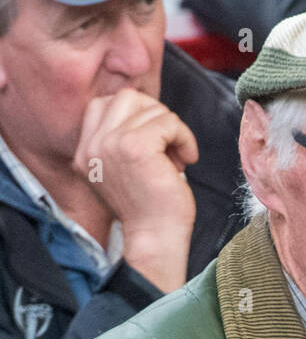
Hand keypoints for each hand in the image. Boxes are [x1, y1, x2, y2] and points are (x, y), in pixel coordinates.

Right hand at [73, 87, 197, 292]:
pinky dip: (184, 137)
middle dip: (155, 117)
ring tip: (176, 160)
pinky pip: (168, 121)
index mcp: (85, 151)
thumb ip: (121, 141)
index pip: (104, 104)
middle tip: (168, 148)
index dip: (136, 116)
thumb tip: (148, 110)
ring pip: (151, 109)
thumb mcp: (124, 171)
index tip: (154, 144)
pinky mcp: (135, 146)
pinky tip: (187, 160)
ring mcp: (111, 144)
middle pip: (127, 98)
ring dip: (173, 131)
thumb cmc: (150, 210)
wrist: (155, 240)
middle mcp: (92, 146)